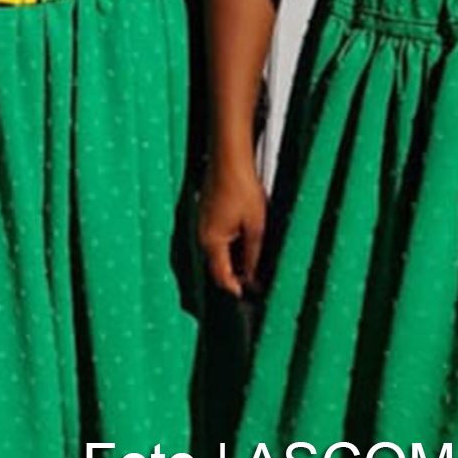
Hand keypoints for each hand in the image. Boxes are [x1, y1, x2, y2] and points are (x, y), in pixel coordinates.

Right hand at [199, 156, 268, 296]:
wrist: (228, 161)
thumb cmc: (241, 189)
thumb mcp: (256, 226)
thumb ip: (253, 254)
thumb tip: (253, 275)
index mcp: (212, 241)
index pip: (221, 276)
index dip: (235, 288)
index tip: (249, 296)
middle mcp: (202, 235)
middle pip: (216, 266)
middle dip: (234, 276)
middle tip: (256, 282)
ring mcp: (202, 225)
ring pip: (216, 253)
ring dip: (232, 262)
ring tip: (254, 264)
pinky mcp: (206, 216)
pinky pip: (215, 240)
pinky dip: (229, 248)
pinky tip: (244, 244)